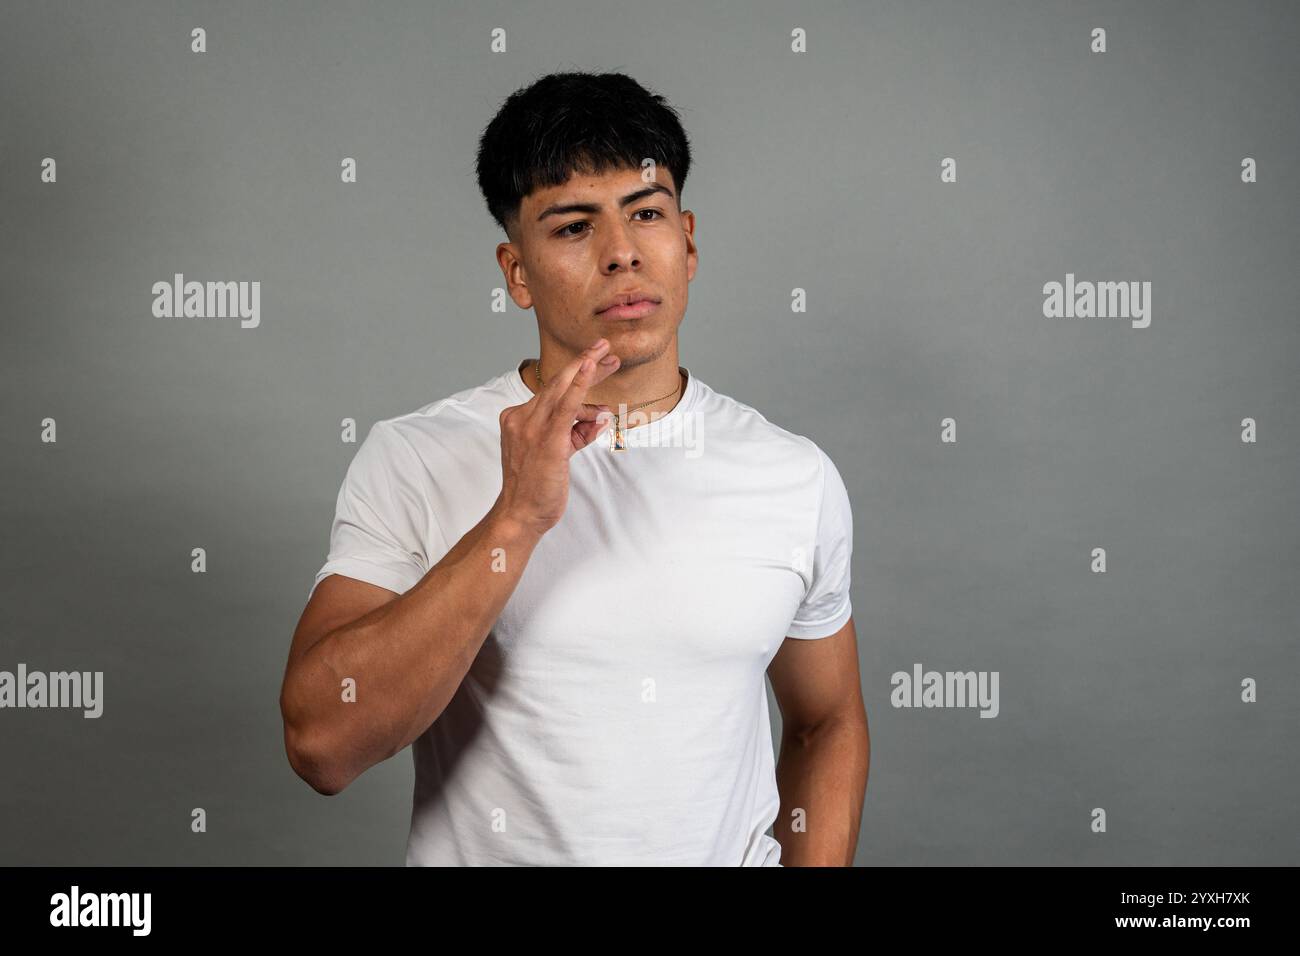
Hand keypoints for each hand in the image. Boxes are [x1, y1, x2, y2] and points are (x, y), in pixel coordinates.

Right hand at [496, 338, 620, 534]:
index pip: (552, 392)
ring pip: (562, 389)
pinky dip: (579, 384)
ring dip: (589, 370)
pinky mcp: (546, 439)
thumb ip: (576, 433)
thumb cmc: (537, 488)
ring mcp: (531, 427)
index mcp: (519, 419)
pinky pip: (565, 406)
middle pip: (557, 383)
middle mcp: (521, 417)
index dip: (574, 374)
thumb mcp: (559, 454)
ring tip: (611, 361)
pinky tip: (590, 367)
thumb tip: (599, 419)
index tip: (593, 360)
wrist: (520, 514)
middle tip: (605, 346)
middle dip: (584, 363)